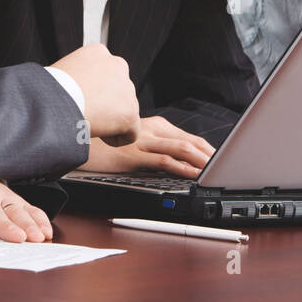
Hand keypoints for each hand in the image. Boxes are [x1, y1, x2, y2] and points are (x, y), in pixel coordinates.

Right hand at [51, 42, 140, 146]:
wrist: (53, 102)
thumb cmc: (49, 90)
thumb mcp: (63, 70)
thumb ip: (79, 74)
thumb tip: (77, 88)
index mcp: (99, 52)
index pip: (106, 74)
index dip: (95, 91)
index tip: (82, 100)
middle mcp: (117, 65)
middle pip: (119, 91)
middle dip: (107, 105)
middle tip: (87, 113)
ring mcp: (126, 89)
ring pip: (125, 111)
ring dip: (111, 120)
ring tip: (89, 122)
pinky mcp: (130, 112)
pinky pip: (131, 132)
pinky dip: (116, 138)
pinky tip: (98, 134)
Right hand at [81, 115, 214, 178]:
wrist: (73, 140)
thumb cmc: (101, 145)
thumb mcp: (130, 143)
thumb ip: (151, 148)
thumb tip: (174, 163)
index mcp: (153, 124)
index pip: (189, 137)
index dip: (209, 151)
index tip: (223, 163)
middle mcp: (151, 129)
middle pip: (191, 141)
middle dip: (212, 156)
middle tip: (229, 169)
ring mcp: (143, 140)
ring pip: (182, 149)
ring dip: (203, 162)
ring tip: (218, 173)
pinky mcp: (133, 154)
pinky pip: (164, 161)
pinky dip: (183, 169)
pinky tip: (194, 176)